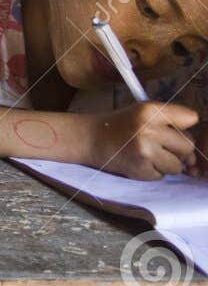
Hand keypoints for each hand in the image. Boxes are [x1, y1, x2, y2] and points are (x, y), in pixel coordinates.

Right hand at [85, 102, 200, 178]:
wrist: (89, 139)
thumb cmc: (119, 126)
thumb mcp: (142, 113)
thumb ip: (170, 123)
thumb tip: (195, 152)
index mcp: (150, 109)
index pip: (191, 117)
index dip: (185, 127)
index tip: (174, 130)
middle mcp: (149, 128)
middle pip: (188, 144)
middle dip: (179, 149)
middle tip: (159, 146)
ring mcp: (145, 149)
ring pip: (179, 164)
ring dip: (167, 164)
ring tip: (147, 154)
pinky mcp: (141, 168)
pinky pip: (163, 175)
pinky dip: (154, 172)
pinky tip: (139, 162)